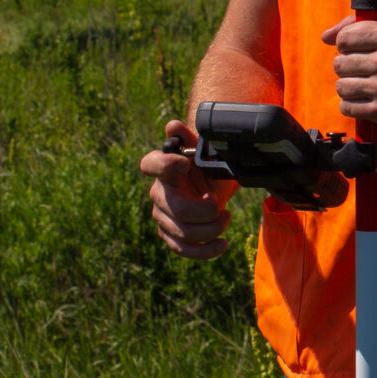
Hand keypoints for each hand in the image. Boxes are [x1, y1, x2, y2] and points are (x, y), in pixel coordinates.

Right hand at [141, 120, 236, 259]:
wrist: (213, 184)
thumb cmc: (207, 165)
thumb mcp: (205, 150)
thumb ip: (191, 139)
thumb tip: (173, 126)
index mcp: (163, 166)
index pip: (150, 164)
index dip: (165, 165)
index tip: (185, 164)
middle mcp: (158, 192)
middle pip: (174, 207)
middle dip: (202, 210)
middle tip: (219, 203)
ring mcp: (162, 216)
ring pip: (180, 231)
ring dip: (209, 229)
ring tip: (226, 217)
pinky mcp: (171, 235)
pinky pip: (182, 249)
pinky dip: (204, 251)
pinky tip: (222, 245)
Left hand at [325, 15, 376, 131]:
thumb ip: (360, 27)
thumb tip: (325, 37)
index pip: (344, 38)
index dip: (348, 45)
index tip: (360, 51)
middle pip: (339, 63)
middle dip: (349, 68)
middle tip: (368, 71)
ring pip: (341, 86)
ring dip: (351, 88)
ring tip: (368, 87)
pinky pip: (347, 107)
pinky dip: (354, 105)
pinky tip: (369, 101)